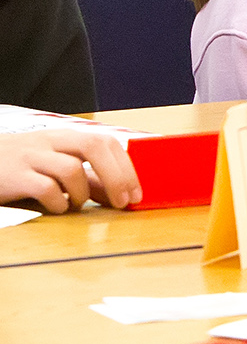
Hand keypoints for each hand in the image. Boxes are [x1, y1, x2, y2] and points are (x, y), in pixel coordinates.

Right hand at [0, 130, 141, 212]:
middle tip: (123, 203)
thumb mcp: (56, 165)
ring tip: (75, 204)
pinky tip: (56, 207)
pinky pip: (46, 188)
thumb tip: (121, 193)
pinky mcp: (13, 177)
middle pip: (94, 146)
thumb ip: (87, 178)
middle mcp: (50, 141)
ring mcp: (30, 157)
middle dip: (116, 177)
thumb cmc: (22, 167)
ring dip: (82, 193)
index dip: (127, 167)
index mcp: (65, 137)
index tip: (136, 194)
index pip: (106, 142)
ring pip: (72, 168)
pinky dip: (58, 203)